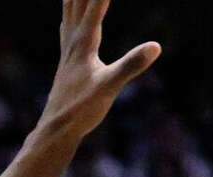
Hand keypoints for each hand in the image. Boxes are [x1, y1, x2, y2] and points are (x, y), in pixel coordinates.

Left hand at [37, 0, 159, 141]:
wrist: (56, 128)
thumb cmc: (81, 109)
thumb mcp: (110, 87)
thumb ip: (131, 65)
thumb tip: (156, 46)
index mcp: (84, 41)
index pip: (96, 2)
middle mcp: (73, 40)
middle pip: (78, 0)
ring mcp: (68, 49)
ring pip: (70, 10)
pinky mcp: (66, 61)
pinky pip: (68, 27)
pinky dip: (69, 13)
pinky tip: (67, 18)